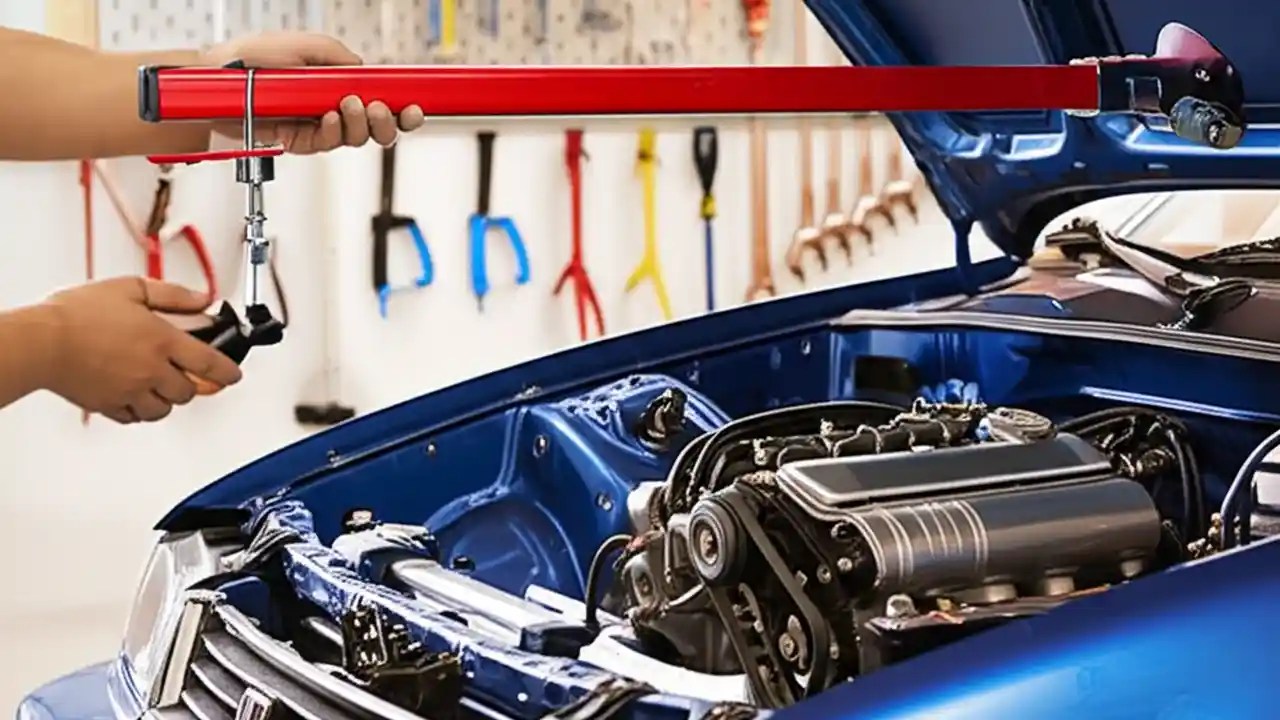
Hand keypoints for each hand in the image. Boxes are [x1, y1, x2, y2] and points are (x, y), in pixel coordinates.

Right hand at [41, 278, 242, 423]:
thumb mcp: (131, 288)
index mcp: (163, 341)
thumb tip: (202, 299)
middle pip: (188, 391)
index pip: (210, 363)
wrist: (42, 342)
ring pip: (164, 410)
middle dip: (191, 383)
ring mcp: (131, 392)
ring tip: (157, 384)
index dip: (228, 371)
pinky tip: (134, 395)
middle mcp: (151, 371)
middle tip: (184, 372)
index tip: (234, 374)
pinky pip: (135, 418)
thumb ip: (173, 295)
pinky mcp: (110, 405)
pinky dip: (140, 410)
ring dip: (167, 399)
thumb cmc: (78, 314)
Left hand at [201, 32, 426, 153]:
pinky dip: (332, 132)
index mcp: (340, 85)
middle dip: (387, 122)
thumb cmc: (252, 57)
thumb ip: (338, 57)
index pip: (381, 100)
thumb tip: (362, 72)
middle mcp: (333, 107)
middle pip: (377, 128)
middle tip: (381, 109)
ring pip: (356, 138)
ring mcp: (317, 127)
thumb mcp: (304, 45)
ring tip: (350, 106)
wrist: (217, 77)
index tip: (416, 108)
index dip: (402, 108)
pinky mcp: (299, 142)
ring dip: (360, 125)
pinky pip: (327, 144)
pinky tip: (328, 119)